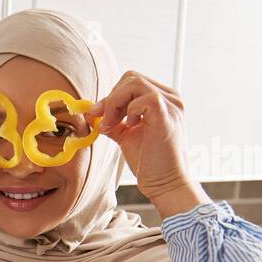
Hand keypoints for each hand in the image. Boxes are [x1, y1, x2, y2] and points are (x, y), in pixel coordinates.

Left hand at [86, 71, 196, 202]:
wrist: (165, 183)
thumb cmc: (149, 162)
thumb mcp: (126, 135)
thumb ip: (112, 121)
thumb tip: (90, 112)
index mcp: (163, 99)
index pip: (132, 82)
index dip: (111, 95)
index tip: (96, 114)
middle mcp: (170, 98)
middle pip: (131, 78)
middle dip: (110, 98)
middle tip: (103, 121)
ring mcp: (170, 105)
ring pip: (134, 83)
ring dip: (114, 103)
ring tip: (112, 125)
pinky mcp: (166, 115)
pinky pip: (143, 98)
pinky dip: (127, 111)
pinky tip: (128, 127)